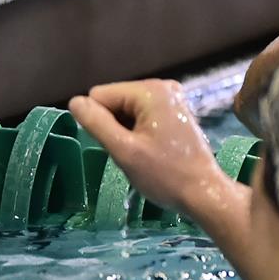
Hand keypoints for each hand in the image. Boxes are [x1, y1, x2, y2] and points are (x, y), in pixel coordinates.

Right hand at [68, 81, 223, 212]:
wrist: (203, 193)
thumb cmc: (165, 174)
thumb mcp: (123, 150)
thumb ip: (96, 123)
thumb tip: (75, 101)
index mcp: (151, 90)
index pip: (99, 96)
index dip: (101, 124)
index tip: (121, 145)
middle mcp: (163, 87)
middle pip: (114, 101)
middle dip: (115, 128)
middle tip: (134, 152)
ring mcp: (171, 99)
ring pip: (125, 111)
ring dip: (125, 133)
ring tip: (143, 153)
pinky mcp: (175, 112)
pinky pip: (141, 117)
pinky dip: (138, 134)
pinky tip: (151, 151)